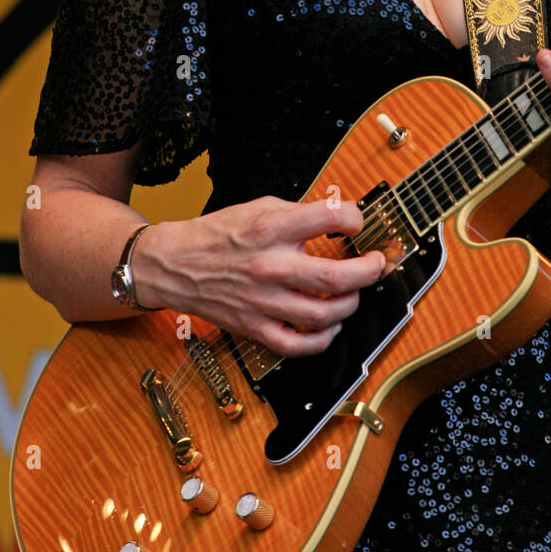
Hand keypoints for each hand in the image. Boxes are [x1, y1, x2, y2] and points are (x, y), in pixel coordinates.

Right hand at [133, 195, 384, 357]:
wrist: (175, 264)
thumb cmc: (217, 234)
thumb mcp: (258, 207)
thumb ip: (298, 213)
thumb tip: (338, 218)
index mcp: (270, 229)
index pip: (329, 218)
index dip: (355, 218)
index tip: (357, 224)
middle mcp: (269, 266)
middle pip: (336, 276)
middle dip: (368, 270)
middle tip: (375, 264)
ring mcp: (263, 302)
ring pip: (324, 314)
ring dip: (350, 304)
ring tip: (352, 293)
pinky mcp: (254, 327)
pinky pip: (298, 345)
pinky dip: (322, 339)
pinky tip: (330, 326)